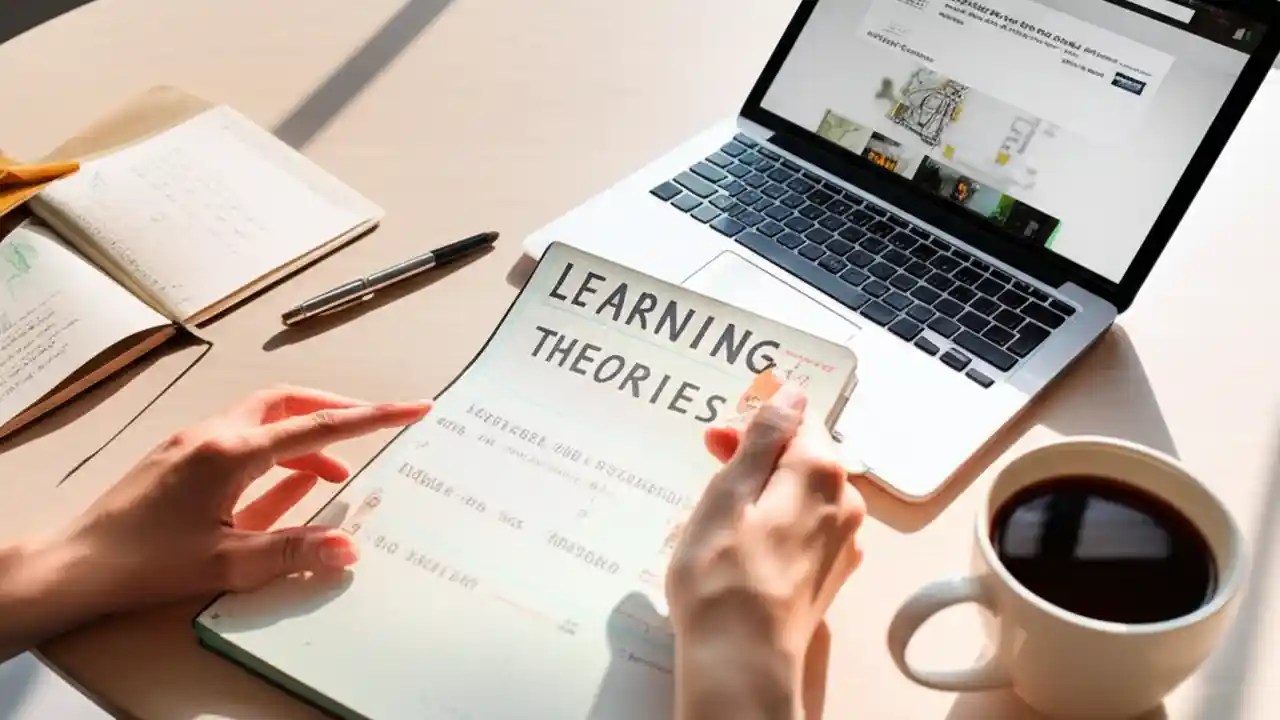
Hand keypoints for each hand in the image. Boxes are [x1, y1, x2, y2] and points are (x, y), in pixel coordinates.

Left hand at [34, 387, 426, 616]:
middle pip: (290, 400)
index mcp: (232, 452)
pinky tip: (284, 484)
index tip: (413, 407)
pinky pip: (242, 436)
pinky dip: (275, 450)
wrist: (75, 565)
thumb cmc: (145, 563)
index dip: (372, 417)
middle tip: (373, 426)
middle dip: (336, 409)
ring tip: (333, 472)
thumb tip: (350, 547)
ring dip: (305, 435)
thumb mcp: (228, 562)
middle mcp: (213, 434)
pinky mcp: (181, 456)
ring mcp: (193, 441)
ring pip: (265, 417)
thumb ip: (294, 551)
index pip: (318, 426)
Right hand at [666, 383, 863, 719]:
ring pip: (802, 491)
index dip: (755, 421)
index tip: (716, 440)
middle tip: (710, 469)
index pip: (798, 416)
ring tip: (721, 511)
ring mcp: (843, 540)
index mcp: (822, 472)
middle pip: (803, 454)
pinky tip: (744, 542)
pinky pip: (805, 525)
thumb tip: (791, 393)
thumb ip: (764, 437)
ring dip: (764, 488)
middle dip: (757, 453)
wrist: (743, 662)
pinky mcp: (832, 571)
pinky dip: (776, 521)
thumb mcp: (729, 492)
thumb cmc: (722, 577)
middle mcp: (846, 501)